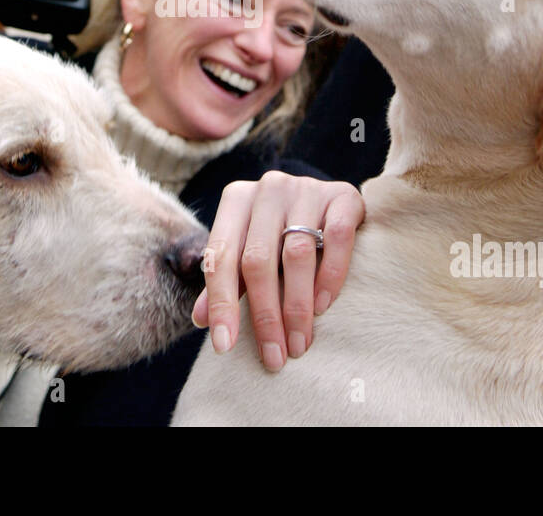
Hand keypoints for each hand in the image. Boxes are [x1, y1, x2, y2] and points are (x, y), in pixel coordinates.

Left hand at [194, 172, 364, 371]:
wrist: (332, 200)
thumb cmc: (280, 232)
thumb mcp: (249, 250)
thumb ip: (227, 281)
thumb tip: (199, 320)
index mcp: (236, 199)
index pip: (220, 256)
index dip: (221, 303)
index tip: (224, 346)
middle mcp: (268, 188)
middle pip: (258, 259)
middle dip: (264, 314)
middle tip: (274, 355)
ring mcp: (306, 187)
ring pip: (296, 253)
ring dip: (297, 306)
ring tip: (299, 342)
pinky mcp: (343, 195)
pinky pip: (336, 239)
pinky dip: (329, 276)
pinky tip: (323, 306)